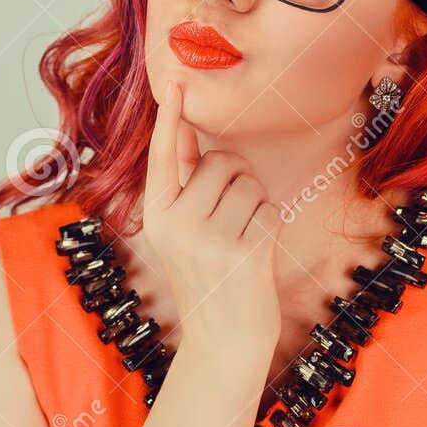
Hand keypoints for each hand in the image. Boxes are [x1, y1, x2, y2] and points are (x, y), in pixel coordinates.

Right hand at [139, 79, 281, 352]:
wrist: (223, 343)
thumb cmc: (207, 279)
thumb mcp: (181, 234)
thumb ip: (184, 185)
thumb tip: (186, 132)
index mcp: (156, 216)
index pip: (164, 156)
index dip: (172, 119)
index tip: (175, 83)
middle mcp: (177, 224)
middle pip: (221, 161)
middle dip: (237, 178)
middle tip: (231, 217)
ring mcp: (209, 239)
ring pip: (248, 182)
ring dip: (256, 203)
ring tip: (242, 237)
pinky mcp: (243, 251)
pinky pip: (268, 208)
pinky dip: (270, 224)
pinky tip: (255, 253)